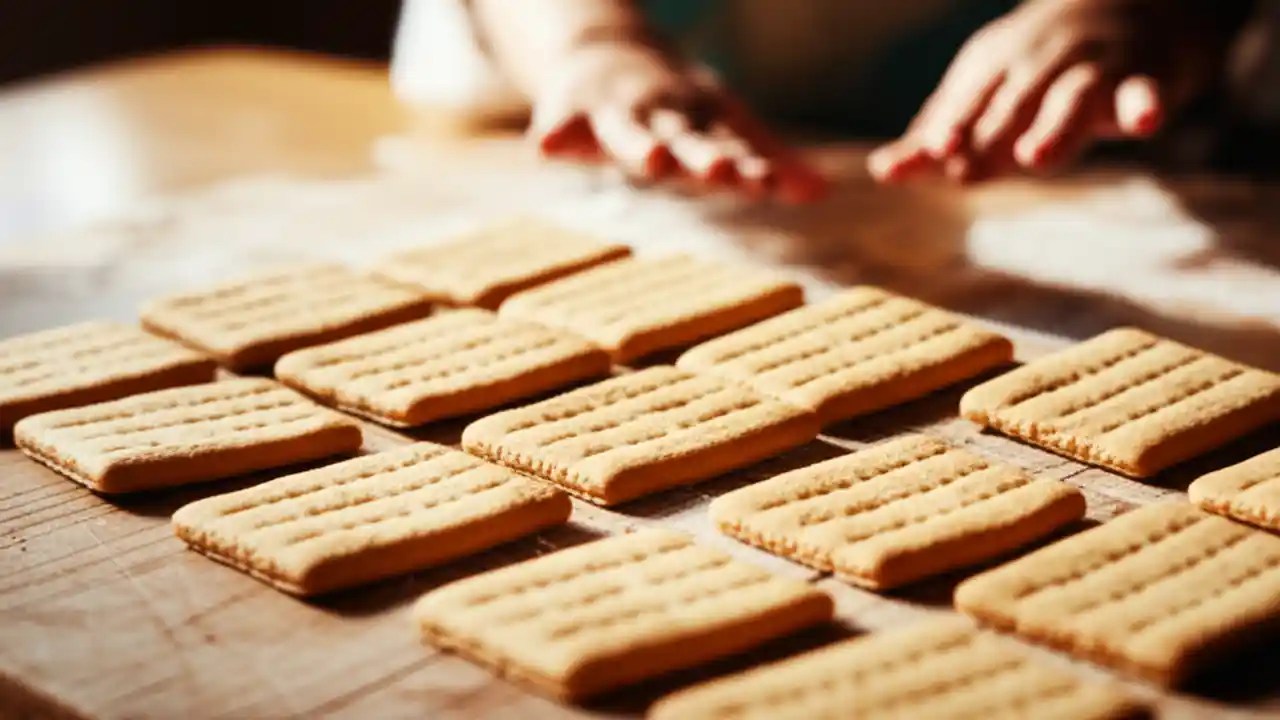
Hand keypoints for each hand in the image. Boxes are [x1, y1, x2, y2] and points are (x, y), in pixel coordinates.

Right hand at [531, 41, 827, 202]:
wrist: (607, 51)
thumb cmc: (676, 105)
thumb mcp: (724, 125)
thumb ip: (770, 160)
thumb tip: (823, 193)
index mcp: (703, 123)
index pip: (731, 148)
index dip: (748, 166)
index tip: (767, 185)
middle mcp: (663, 115)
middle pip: (685, 139)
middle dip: (701, 156)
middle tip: (719, 171)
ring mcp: (616, 112)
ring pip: (628, 133)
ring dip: (638, 146)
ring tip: (650, 162)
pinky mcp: (570, 111)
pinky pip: (562, 127)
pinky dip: (555, 135)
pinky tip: (546, 147)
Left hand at [869, 0, 1219, 183]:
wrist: (1132, 9)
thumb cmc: (1037, 69)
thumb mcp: (985, 94)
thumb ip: (936, 137)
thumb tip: (882, 171)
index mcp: (997, 65)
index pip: (971, 99)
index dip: (954, 122)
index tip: (936, 150)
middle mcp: (1043, 62)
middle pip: (1016, 101)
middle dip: (992, 133)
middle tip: (967, 173)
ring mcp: (1096, 69)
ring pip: (1073, 98)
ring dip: (1053, 126)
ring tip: (1034, 157)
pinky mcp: (1146, 80)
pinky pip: (1146, 93)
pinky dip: (1146, 105)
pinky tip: (1146, 121)